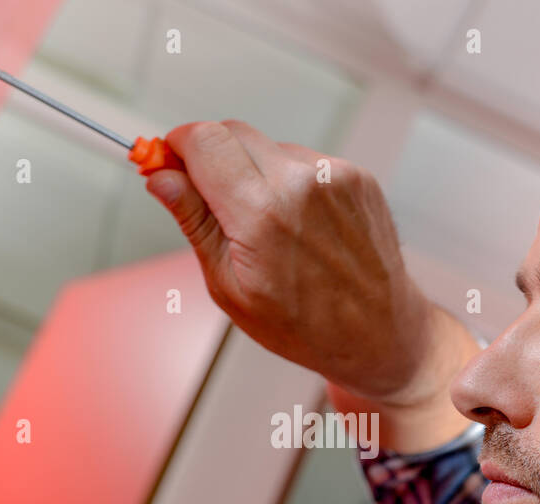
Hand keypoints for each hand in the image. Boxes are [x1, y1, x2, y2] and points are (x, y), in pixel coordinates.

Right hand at [146, 120, 469, 407]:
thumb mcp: (230, 288)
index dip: (176, 147)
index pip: (202, 140)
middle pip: (231, 132)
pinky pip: (303, 161)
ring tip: (267, 228)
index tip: (167, 164)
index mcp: (262, 214)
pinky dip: (289, 183)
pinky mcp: (356, 175)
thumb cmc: (305, 328)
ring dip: (253, 173)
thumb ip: (194, 221)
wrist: (379, 335)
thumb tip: (160, 178)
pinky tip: (300, 226)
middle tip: (210, 202)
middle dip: (210, 158)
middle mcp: (300, 184)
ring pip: (267, 147)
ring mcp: (333, 176)